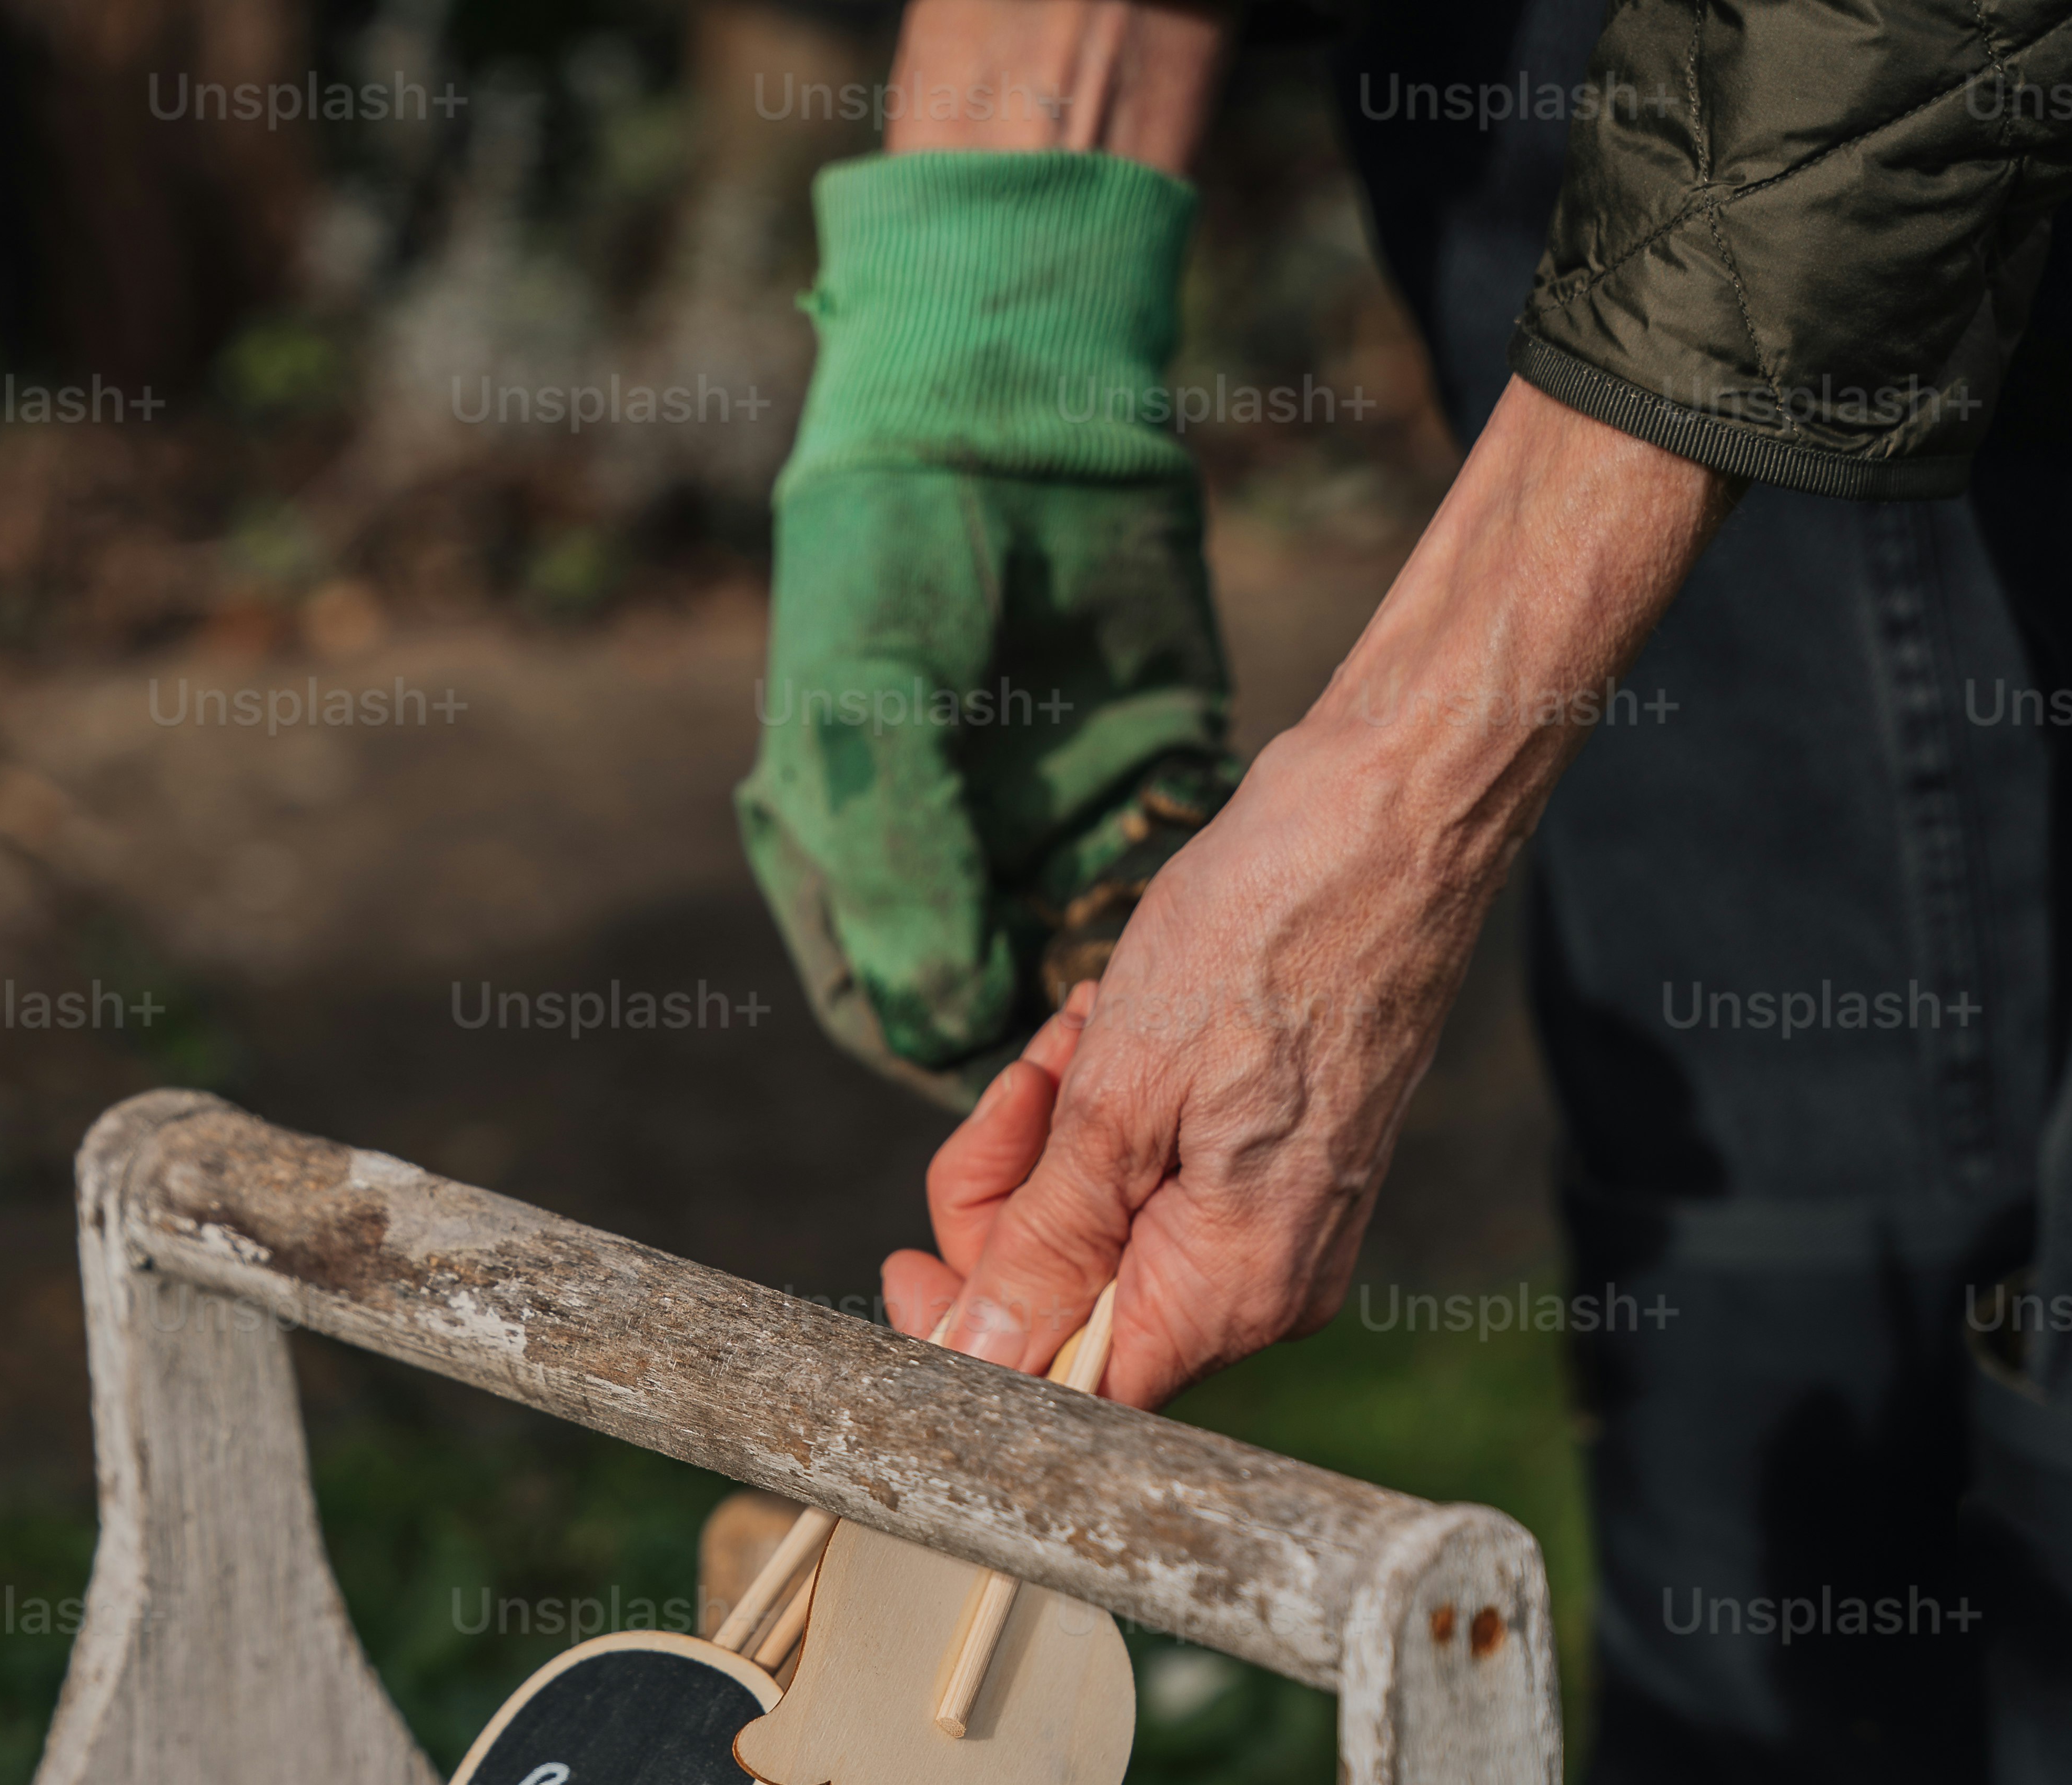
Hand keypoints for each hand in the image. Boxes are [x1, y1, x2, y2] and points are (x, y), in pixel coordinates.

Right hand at [738, 13, 1242, 1104]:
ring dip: (1137, 997)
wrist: (1010, 392)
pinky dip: (1192, 915)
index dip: (955, 1066)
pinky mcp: (1139, 773)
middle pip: (1005, 1006)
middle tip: (1128, 1058)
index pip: (898, 1009)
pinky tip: (1219, 918)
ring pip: (1093, 963)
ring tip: (1181, 994)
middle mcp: (950, 858)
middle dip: (1063, 1050)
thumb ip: (903, 868)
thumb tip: (948, 1021)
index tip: (1029, 1104)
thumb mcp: (870, 710)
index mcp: (851, 857)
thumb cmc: (896, 547)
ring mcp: (1046, 821)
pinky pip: (1168, 882)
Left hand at [879, 717, 1490, 1406]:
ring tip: (1081, 1031)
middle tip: (1019, 1082)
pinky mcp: (1273, 1174)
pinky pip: (1152, 1187)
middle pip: (1075, 1308)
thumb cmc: (1263, 940)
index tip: (906, 1261)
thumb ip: (1042, 1244)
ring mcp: (1276, 1231)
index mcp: (1232, 1291)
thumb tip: (977, 1357)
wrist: (1391, 825)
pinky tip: (1112, 1029)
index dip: (974, 1338)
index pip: (1070, 1386)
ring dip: (1056, 1138)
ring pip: (1102, 1236)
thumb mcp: (1116, 1097)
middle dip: (1010, 1202)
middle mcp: (1264, 1286)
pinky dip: (1109, 1119)